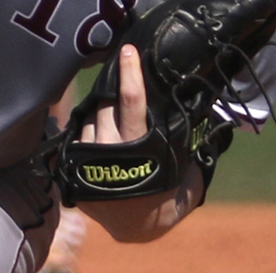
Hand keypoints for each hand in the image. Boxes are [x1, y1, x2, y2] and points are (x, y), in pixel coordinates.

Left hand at [76, 44, 201, 241]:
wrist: (140, 224)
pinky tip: (97, 132)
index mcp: (141, 148)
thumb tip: (201, 97)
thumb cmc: (166, 185)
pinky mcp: (74, 172)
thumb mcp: (179, 159)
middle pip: (105, 105)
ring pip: (88, 119)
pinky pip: (76, 137)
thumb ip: (181, 131)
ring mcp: (89, 163)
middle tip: (121, 85)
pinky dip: (87, 130)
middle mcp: (110, 153)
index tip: (128, 50)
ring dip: (98, 113)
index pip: (131, 102)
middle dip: (113, 92)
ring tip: (113, 120)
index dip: (129, 74)